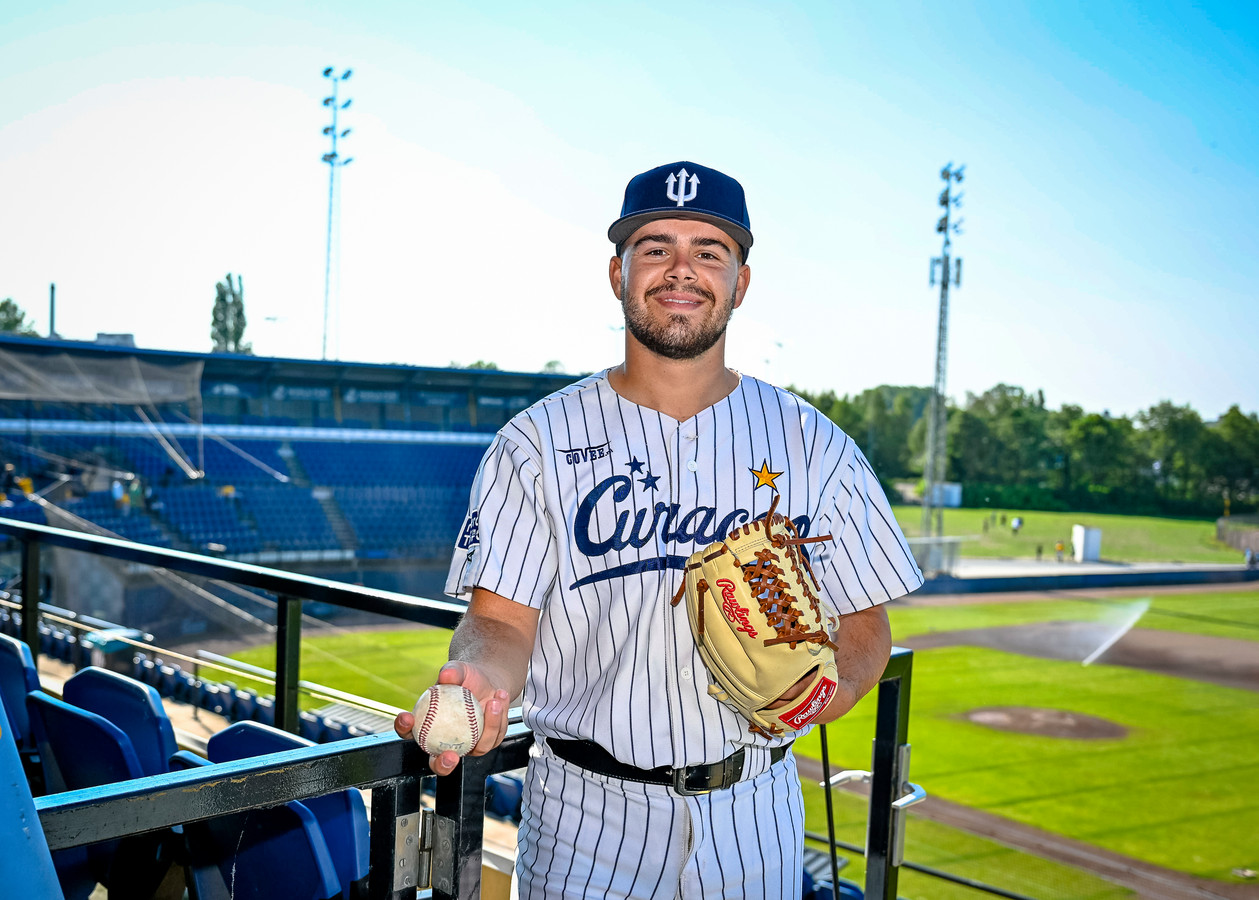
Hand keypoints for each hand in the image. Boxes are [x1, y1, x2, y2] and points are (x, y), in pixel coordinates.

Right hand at [394, 661, 511, 775]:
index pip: (409, 731)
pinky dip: (499, 718)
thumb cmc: (465, 677)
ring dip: (488, 727)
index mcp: (426, 725)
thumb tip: (446, 676)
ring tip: (493, 701)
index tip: (407, 717)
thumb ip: (452, 672)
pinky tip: (500, 697)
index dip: (404, 728)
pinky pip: (494, 737)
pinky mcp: (486, 743)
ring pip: (477, 748)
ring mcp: (466, 746)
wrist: (488, 681)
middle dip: (442, 764)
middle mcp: (443, 742)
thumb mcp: (458, 670)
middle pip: (437, 763)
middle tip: (450, 756)